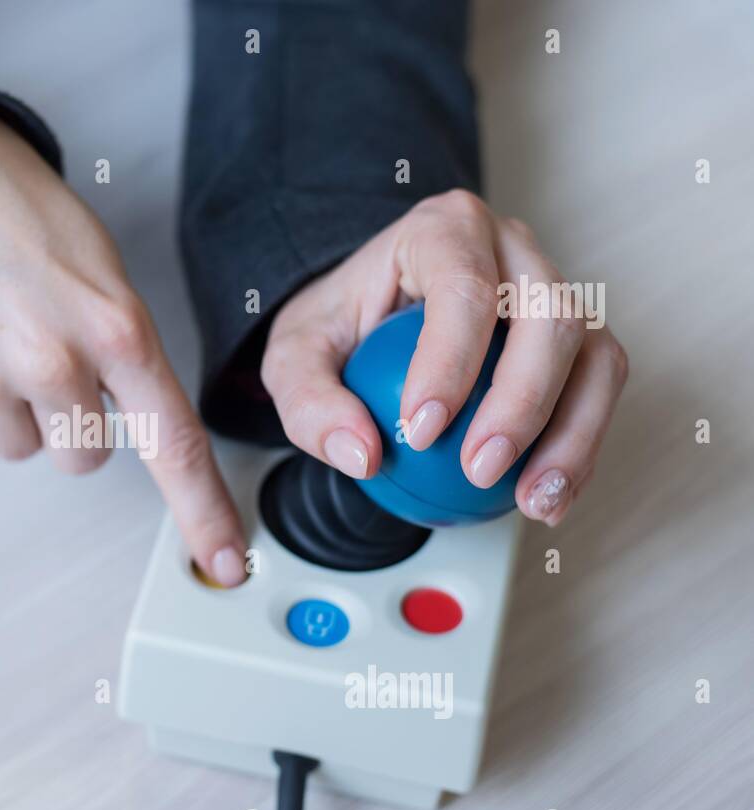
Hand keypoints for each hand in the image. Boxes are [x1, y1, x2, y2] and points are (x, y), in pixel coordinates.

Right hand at [0, 104, 247, 583]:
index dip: (203, 512)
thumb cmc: (17, 217)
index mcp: (116, 328)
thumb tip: (127, 425)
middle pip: (82, 459)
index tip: (224, 563)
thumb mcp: (101, 272)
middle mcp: (53, 360)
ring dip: (7, 409)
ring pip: (16, 450)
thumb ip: (122, 351)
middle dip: (68, 420)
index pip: (174, 444)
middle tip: (39, 354)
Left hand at [262, 189, 627, 525]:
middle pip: (549, 316)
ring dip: (571, 436)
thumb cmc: (338, 323)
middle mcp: (512, 249)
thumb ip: (311, 402)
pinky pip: (595, 392)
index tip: (421, 431)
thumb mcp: (293, 358)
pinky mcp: (574, 340)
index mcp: (443, 230)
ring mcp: (553, 290)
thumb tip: (362, 456)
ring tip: (533, 501)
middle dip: (522, 403)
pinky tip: (545, 499)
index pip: (464, 287)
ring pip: (593, 357)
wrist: (369, 318)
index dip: (452, 362)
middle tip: (477, 472)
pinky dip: (578, 449)